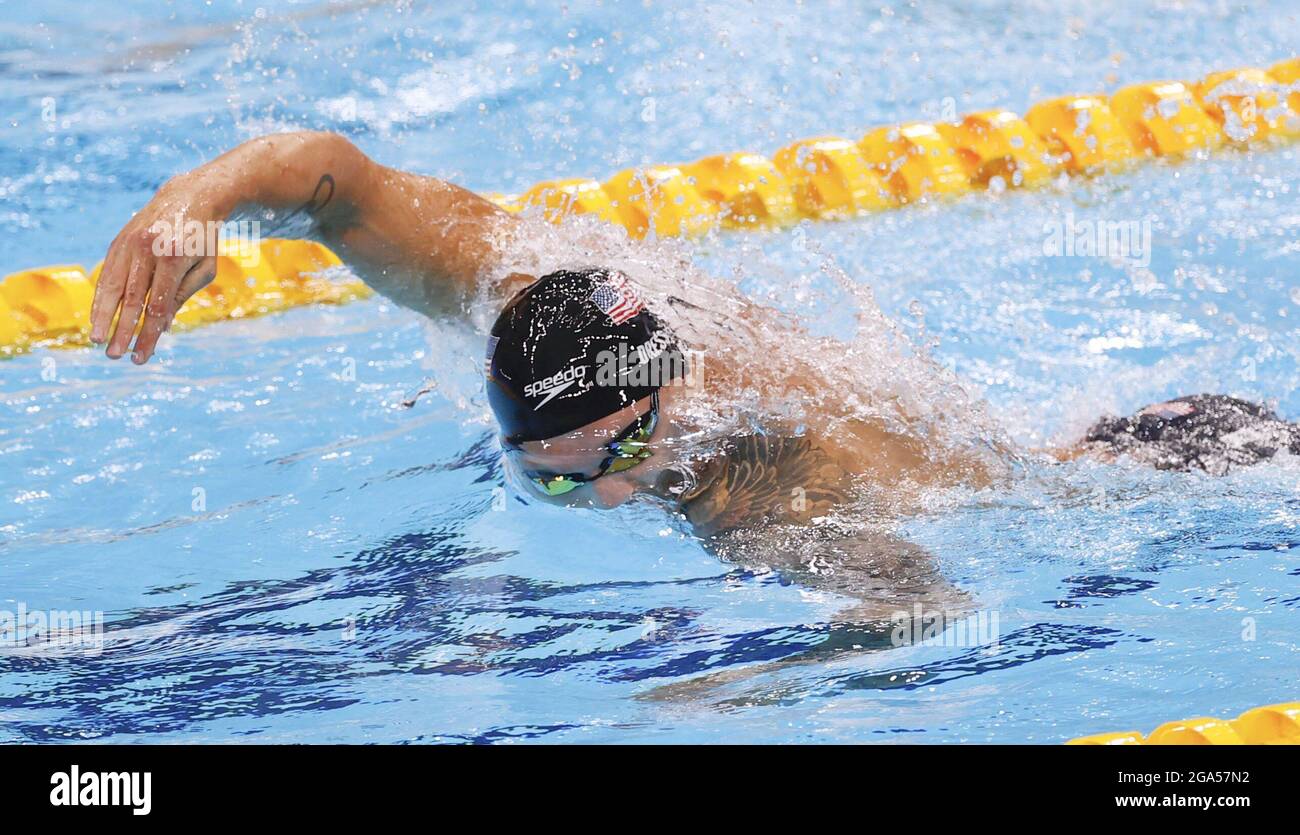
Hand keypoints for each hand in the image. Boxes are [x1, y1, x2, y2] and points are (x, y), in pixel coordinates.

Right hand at [89, 173, 226, 363]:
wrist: (190, 197)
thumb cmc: (203, 240)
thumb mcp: (204, 269)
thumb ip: (183, 296)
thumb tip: (161, 326)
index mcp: (174, 258)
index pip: (158, 306)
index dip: (148, 334)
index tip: (141, 357)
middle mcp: (148, 249)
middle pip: (132, 299)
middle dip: (123, 331)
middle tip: (115, 356)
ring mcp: (130, 243)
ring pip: (111, 285)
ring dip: (103, 316)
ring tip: (97, 340)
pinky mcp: (119, 240)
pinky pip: (106, 273)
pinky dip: (100, 296)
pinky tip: (96, 316)